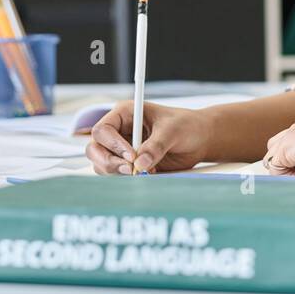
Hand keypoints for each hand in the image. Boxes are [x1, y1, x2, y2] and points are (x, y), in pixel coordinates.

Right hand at [87, 101, 212, 173]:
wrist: (199, 139)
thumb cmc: (186, 125)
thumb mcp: (173, 130)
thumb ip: (156, 145)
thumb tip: (140, 164)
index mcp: (124, 114)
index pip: (103, 130)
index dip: (113, 144)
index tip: (131, 156)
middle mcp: (119, 132)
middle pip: (95, 149)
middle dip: (109, 162)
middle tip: (130, 170)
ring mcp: (121, 149)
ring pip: (102, 165)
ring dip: (118, 173)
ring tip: (145, 172)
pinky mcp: (129, 165)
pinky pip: (116, 175)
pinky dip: (127, 179)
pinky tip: (148, 174)